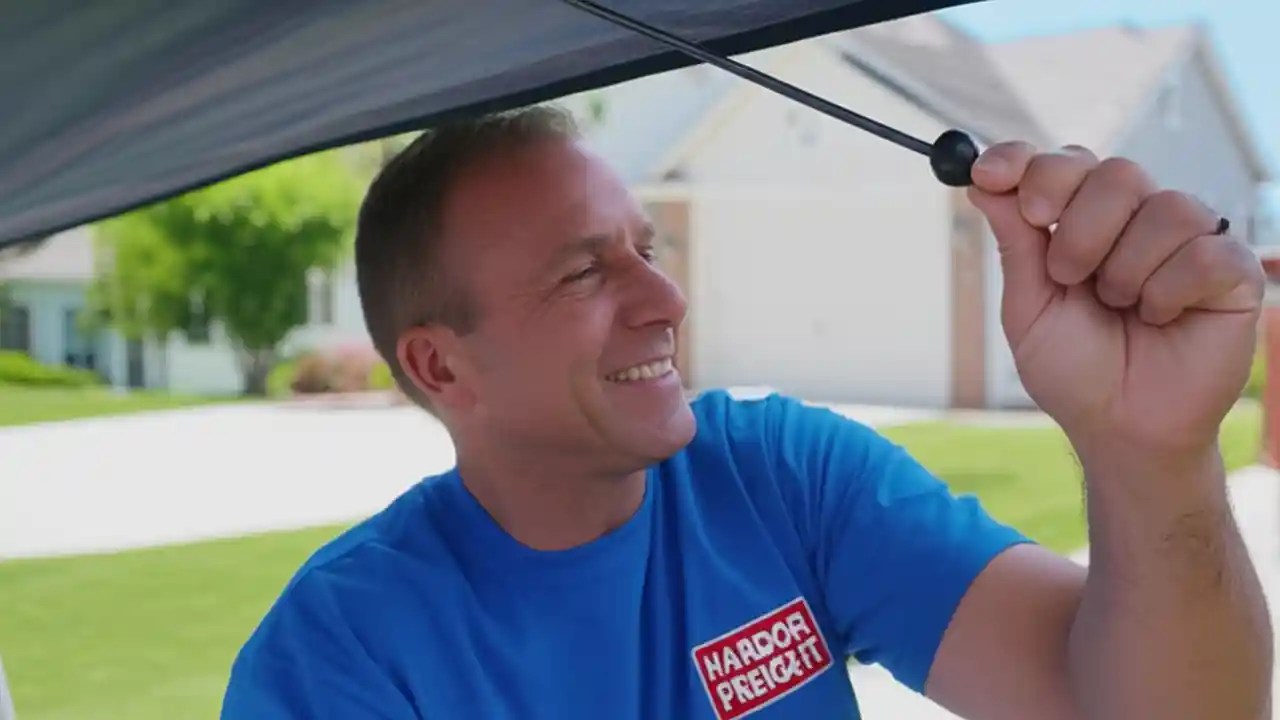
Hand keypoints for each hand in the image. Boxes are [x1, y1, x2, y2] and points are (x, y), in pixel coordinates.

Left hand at [968, 142, 1264, 461]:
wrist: (1123, 427)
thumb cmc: (1076, 371)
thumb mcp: (1029, 308)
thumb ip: (1015, 242)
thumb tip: (983, 182)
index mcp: (1082, 221)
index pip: (1062, 163)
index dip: (1024, 161)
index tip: (988, 174)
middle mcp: (1137, 219)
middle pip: (1113, 172)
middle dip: (1078, 228)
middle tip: (1067, 274)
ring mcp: (1187, 239)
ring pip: (1163, 206)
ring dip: (1124, 269)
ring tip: (1121, 308)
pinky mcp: (1231, 268)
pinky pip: (1202, 250)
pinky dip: (1168, 292)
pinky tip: (1162, 319)